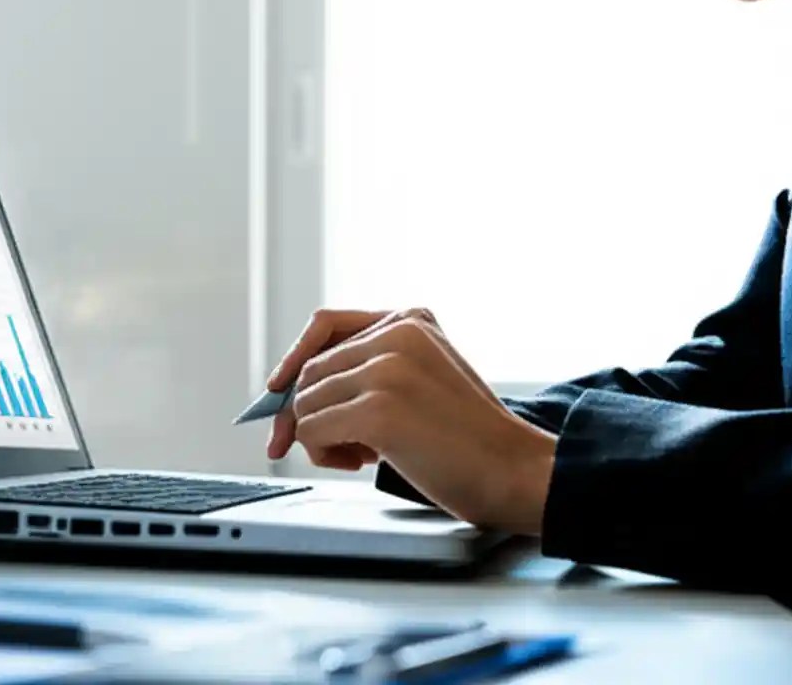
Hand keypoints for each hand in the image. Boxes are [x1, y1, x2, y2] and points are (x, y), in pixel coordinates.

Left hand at [266, 308, 556, 533]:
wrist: (515, 471)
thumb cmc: (469, 438)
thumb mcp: (424, 378)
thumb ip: (373, 369)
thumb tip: (294, 394)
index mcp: (410, 319)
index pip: (324, 328)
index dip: (294, 363)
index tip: (275, 392)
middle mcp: (397, 334)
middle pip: (310, 370)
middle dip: (305, 413)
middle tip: (333, 448)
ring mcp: (387, 369)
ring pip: (306, 402)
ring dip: (321, 438)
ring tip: (361, 455)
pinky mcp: (379, 409)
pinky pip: (313, 430)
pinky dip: (324, 453)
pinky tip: (360, 462)